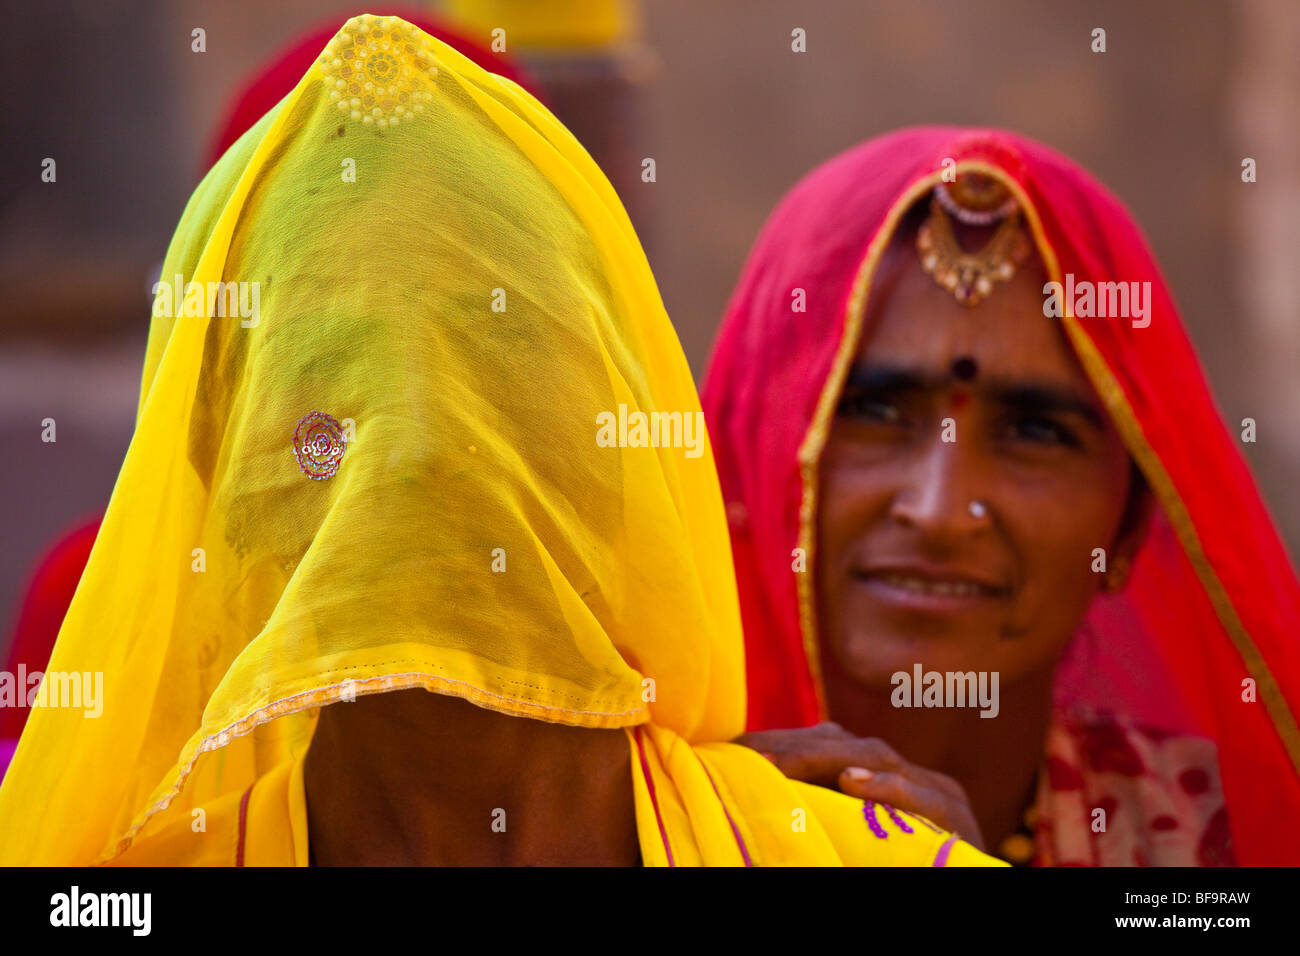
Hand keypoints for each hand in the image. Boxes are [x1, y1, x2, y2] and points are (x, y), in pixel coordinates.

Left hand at [736, 722, 985, 849]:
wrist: (961, 875)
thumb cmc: (903, 860)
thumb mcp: (858, 832)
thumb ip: (829, 805)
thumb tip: (763, 790)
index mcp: (889, 775)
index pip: (831, 742)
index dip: (785, 741)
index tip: (737, 747)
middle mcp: (914, 774)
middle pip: (848, 744)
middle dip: (793, 746)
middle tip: (744, 755)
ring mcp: (939, 793)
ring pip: (879, 759)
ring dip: (824, 758)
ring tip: (777, 765)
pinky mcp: (957, 821)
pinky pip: (922, 799)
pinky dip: (886, 789)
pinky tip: (851, 783)